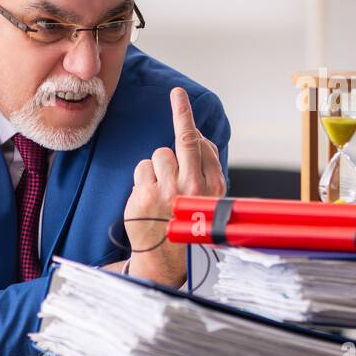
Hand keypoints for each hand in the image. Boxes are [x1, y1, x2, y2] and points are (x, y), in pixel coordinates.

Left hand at [116, 87, 225, 285]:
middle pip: (184, 140)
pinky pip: (142, 170)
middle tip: (177, 93)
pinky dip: (143, 179)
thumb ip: (205, 170)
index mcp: (212, 187)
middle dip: (181, 112)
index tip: (181, 99)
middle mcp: (193, 188)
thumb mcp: (208, 201)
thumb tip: (197, 136)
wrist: (166, 262)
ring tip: (161, 188)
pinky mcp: (145, 197)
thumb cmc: (188, 226)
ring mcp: (167, 192)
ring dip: (158, 166)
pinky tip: (148, 197)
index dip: (189, 120)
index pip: (203, 145)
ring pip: (159, 155)